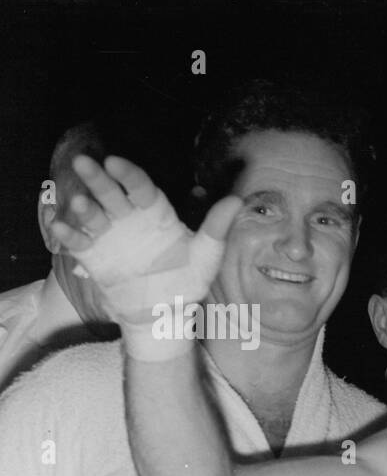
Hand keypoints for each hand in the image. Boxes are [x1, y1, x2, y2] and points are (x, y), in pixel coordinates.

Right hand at [50, 155, 241, 329]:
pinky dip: (69, 235)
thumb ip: (216, 228)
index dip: (127, 174)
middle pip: (110, 193)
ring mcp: (109, 235)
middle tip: (83, 162)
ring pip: (92, 214)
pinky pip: (78, 242)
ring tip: (80, 203)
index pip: (139, 186)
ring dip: (84, 207)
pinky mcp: (93, 255)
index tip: (114, 162)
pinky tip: (61, 228)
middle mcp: (128, 218)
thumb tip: (236, 201)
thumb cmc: (187, 280)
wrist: (164, 313)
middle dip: (96, 178)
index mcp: (155, 212)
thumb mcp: (206, 256)